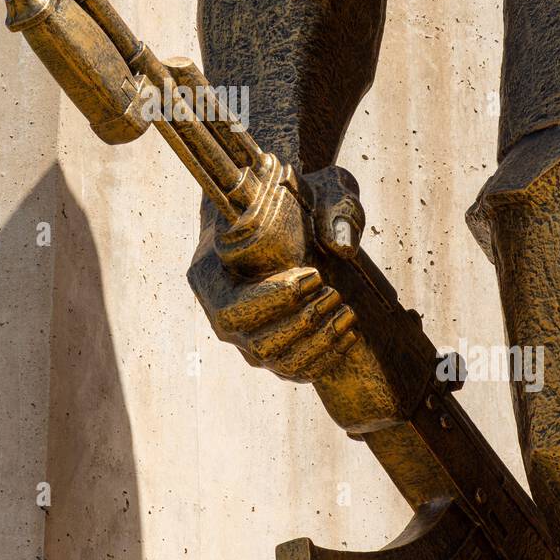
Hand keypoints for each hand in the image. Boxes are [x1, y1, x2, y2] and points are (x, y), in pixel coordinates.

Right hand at [188, 166, 362, 382]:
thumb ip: (330, 209)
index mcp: (209, 275)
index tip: (314, 274)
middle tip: (334, 292)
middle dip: (301, 323)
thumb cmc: (283, 199)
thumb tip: (342, 246)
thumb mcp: (309, 190)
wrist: (269, 215)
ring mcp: (244, 337)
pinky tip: (350, 334)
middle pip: (255, 344)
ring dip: (317, 343)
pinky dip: (325, 358)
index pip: (232, 308)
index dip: (274, 298)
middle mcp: (221, 314)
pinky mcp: (270, 349)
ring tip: (346, 312)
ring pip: (276, 362)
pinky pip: (293, 370)